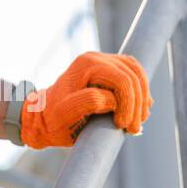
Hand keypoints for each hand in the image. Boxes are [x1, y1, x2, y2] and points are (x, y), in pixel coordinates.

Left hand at [20, 52, 151, 148]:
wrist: (44, 117)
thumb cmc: (54, 118)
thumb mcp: (66, 113)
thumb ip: (88, 101)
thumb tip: (112, 98)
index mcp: (86, 64)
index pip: (122, 81)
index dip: (129, 104)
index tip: (122, 126)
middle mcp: (96, 58)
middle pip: (133, 77)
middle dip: (138, 105)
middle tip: (133, 129)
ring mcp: (103, 63)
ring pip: (137, 74)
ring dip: (142, 99)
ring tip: (137, 122)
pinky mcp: (109, 71)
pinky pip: (134, 76)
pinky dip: (140, 94)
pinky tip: (138, 112)